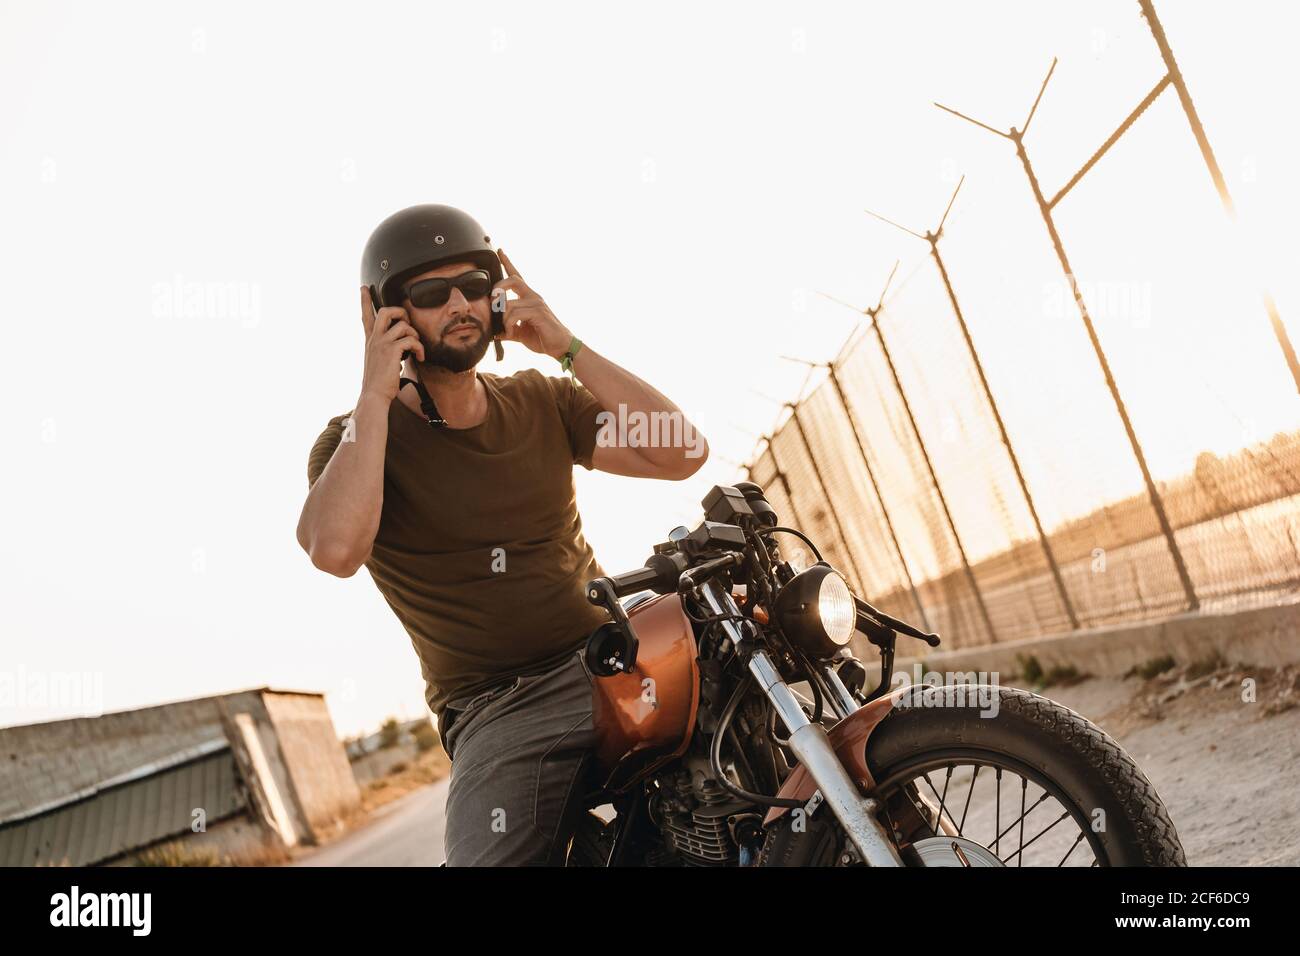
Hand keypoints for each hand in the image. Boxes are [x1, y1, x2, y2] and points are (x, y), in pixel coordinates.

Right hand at [359, 286, 424, 402]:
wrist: (374, 394)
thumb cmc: (379, 382)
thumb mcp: (380, 362)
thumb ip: (388, 351)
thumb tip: (402, 349)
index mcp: (370, 341)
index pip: (366, 316)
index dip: (365, 301)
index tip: (364, 288)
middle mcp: (374, 339)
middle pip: (386, 311)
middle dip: (401, 312)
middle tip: (408, 323)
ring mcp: (382, 344)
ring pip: (403, 326)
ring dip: (415, 336)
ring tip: (417, 349)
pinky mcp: (391, 351)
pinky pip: (411, 340)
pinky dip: (419, 348)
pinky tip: (420, 358)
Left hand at [493, 248, 572, 358]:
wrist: (560, 347)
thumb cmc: (542, 337)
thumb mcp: (520, 333)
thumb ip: (508, 329)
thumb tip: (494, 332)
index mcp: (528, 298)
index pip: (516, 276)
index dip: (507, 263)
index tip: (500, 251)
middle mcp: (533, 297)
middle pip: (512, 280)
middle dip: (498, 289)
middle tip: (492, 304)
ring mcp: (537, 303)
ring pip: (509, 304)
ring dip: (503, 320)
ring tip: (507, 332)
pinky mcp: (539, 313)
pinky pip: (515, 314)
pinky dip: (509, 325)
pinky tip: (511, 333)